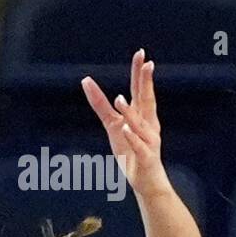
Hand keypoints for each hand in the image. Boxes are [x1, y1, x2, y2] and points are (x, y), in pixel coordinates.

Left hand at [81, 48, 167, 197]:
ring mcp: (149, 141)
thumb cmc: (131, 150)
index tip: (141, 54)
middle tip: (147, 64)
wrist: (146, 181)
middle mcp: (148, 125)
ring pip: (140, 124)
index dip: (140, 73)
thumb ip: (101, 105)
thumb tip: (86, 80)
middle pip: (147, 100)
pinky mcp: (146, 157)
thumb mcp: (113, 125)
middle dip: (146, 83)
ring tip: (119, 99)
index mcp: (143, 115)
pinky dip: (133, 138)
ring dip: (130, 112)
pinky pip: (140, 147)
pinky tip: (126, 129)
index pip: (141, 90)